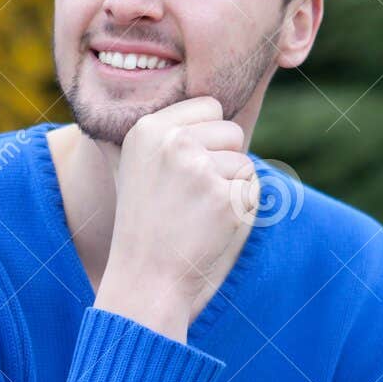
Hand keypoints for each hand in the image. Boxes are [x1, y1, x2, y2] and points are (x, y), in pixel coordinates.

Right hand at [99, 98, 258, 318]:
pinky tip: (210, 226)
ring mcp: (200, 170)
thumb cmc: (143, 221)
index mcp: (149, 128)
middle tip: (191, 195)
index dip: (207, 137)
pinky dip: (240, 210)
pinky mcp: (225, 199)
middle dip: (223, 162)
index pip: (210, 106)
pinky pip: (252, 190)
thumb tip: (167, 109)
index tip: (186, 167)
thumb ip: (154, 133)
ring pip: (244, 163)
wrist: (146, 276)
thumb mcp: (130, 166)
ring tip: (197, 213)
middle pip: (231, 131)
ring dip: (230, 189)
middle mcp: (174, 142)